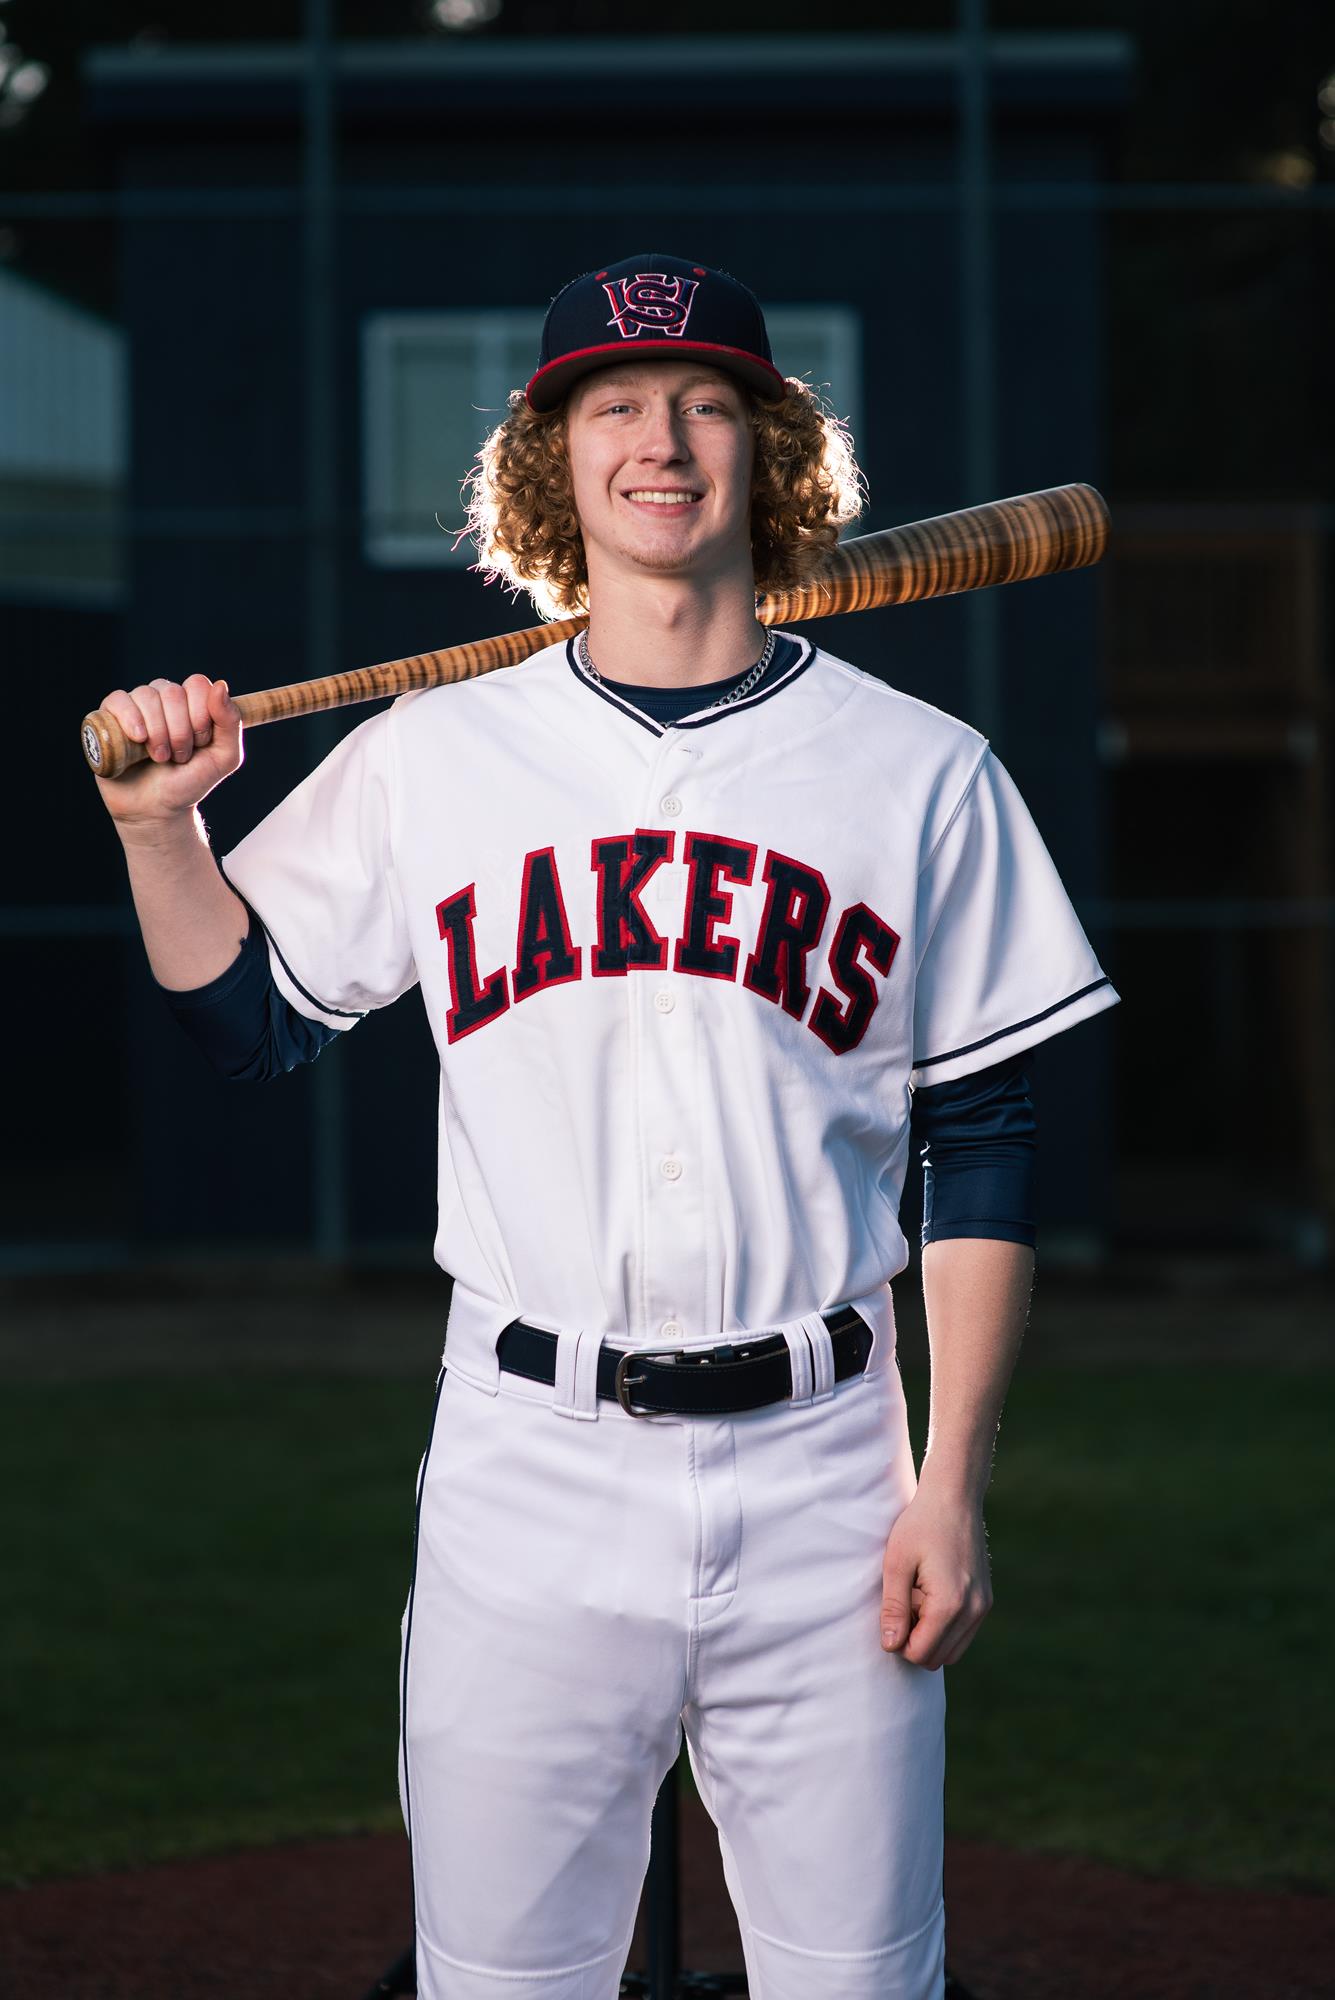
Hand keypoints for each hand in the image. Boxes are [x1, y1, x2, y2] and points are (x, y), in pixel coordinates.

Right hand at [94, 676, 243, 826]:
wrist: (156, 809)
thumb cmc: (190, 782)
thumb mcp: (224, 758)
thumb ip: (231, 722)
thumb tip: (221, 685)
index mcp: (192, 703)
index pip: (197, 684)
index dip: (200, 715)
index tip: (200, 744)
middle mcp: (163, 700)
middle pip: (172, 691)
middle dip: (179, 730)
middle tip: (179, 756)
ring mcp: (136, 707)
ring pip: (146, 695)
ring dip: (157, 731)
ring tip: (159, 757)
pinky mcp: (110, 717)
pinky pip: (118, 700)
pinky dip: (129, 717)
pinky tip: (137, 738)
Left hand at [880, 1483, 992, 1669]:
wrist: (954, 1498)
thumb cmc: (920, 1525)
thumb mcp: (897, 1564)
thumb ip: (894, 1608)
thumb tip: (890, 1646)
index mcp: (949, 1605)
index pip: (920, 1653)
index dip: (898, 1643)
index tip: (890, 1614)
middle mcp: (973, 1612)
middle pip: (937, 1658)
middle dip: (914, 1643)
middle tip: (902, 1607)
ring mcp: (983, 1607)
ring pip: (952, 1651)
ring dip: (930, 1638)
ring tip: (916, 1602)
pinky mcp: (985, 1601)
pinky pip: (963, 1635)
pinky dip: (944, 1629)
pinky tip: (929, 1598)